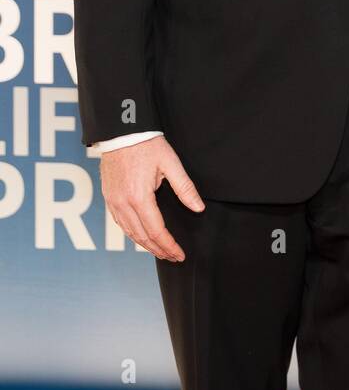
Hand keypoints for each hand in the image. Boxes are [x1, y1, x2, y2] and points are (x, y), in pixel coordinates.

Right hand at [100, 137, 204, 260]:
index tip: (180, 254)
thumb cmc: (146, 143)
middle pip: (142, 237)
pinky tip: (142, 236)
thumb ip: (185, 187)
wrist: (120, 131)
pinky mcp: (108, 198)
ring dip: (145, 245)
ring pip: (130, 233)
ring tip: (160, 251)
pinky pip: (120, 223)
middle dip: (159, 250)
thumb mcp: (170, 162)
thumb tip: (198, 208)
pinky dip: (132, 234)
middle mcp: (123, 203)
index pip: (156, 231)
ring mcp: (113, 202)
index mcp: (139, 197)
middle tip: (173, 257)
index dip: (169, 246)